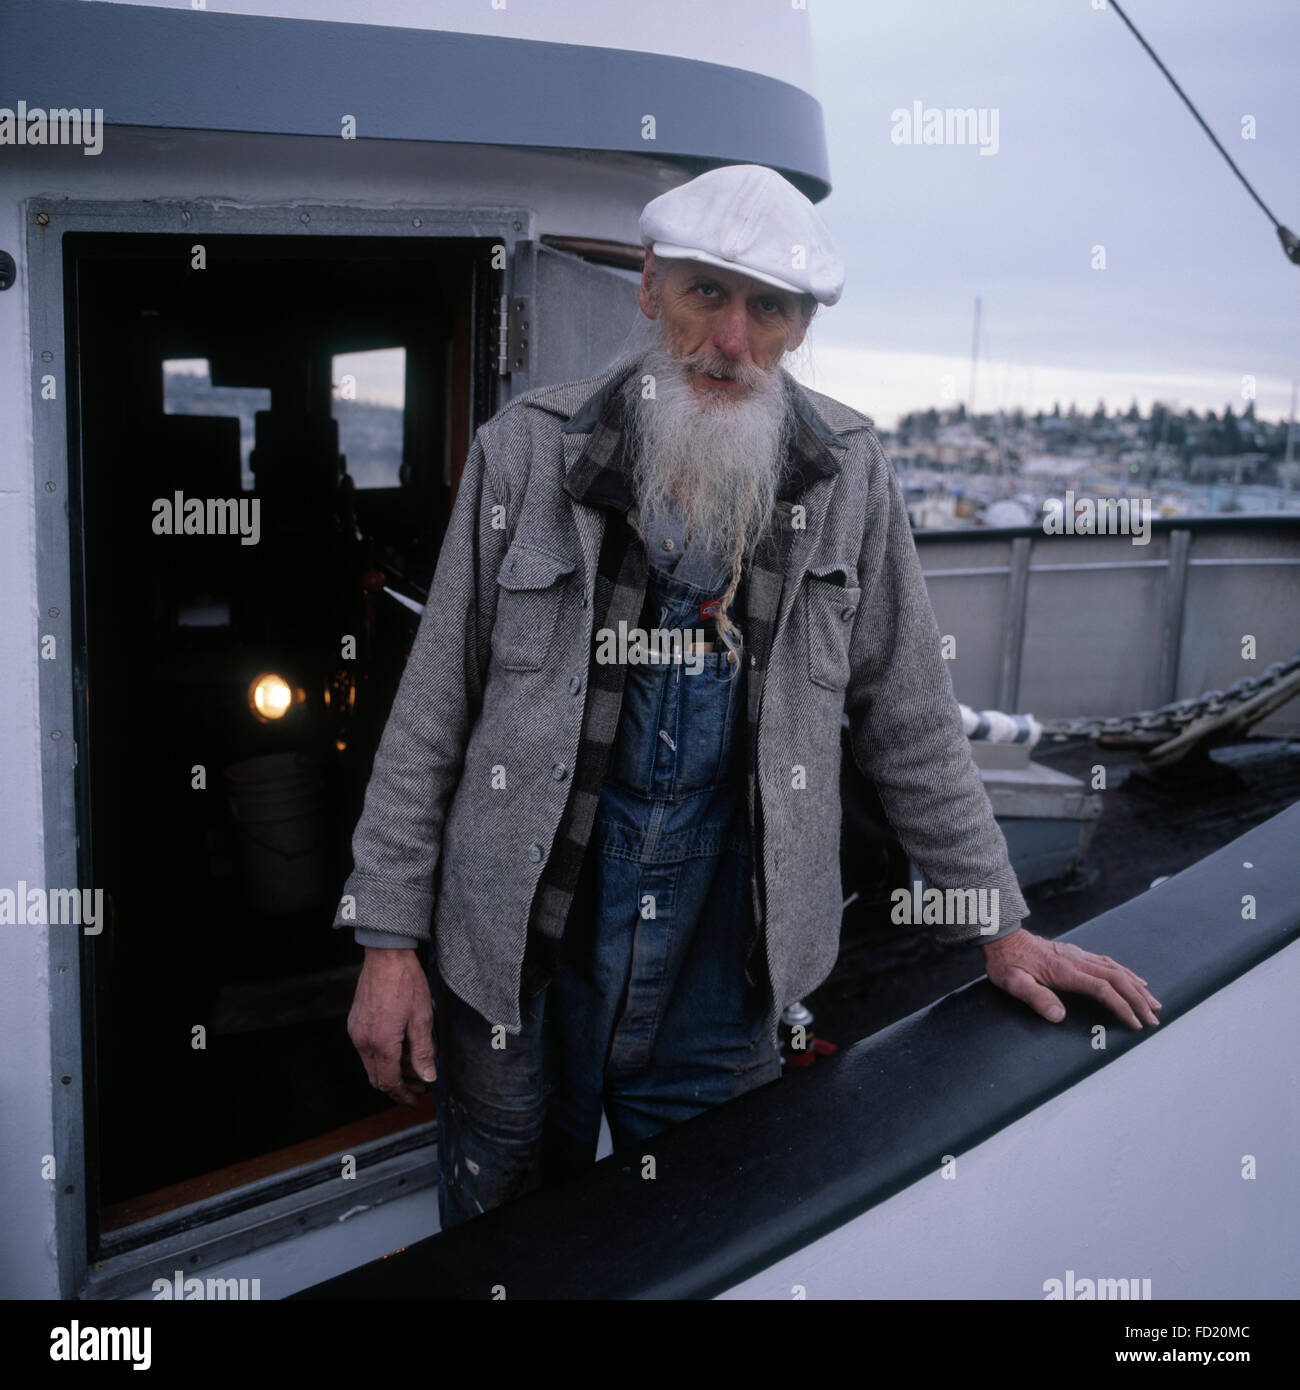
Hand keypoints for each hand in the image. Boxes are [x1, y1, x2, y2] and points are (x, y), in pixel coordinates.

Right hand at [347, 947, 437, 1105]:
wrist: (386, 956)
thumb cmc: (407, 982)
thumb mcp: (422, 1018)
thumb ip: (423, 1052)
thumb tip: (428, 1077)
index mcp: (382, 1042)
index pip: (389, 1082)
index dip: (403, 1095)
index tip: (416, 1100)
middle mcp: (363, 1040)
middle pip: (377, 1078)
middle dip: (398, 1087)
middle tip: (419, 1087)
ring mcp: (356, 1031)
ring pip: (371, 1065)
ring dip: (391, 1072)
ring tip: (414, 1069)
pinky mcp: (355, 1023)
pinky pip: (366, 1050)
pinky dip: (382, 1057)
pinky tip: (400, 1051)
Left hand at [981, 929, 1161, 1030]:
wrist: (1002, 935)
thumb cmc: (1006, 962)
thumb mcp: (1012, 983)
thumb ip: (1036, 998)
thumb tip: (1059, 1016)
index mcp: (1064, 971)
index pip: (1102, 989)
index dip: (1121, 1007)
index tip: (1135, 1024)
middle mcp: (1076, 960)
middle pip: (1117, 979)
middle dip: (1138, 1000)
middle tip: (1154, 1019)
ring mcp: (1078, 955)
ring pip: (1116, 970)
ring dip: (1137, 988)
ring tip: (1154, 1004)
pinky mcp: (1076, 953)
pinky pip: (1108, 962)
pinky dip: (1127, 973)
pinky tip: (1136, 980)